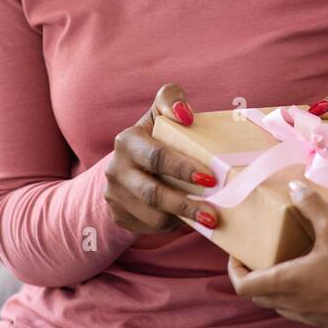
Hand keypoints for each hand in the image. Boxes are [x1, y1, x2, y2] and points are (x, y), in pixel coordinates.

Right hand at [102, 83, 221, 234]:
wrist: (128, 163)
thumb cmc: (155, 134)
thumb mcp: (159, 112)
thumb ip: (170, 99)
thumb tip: (185, 114)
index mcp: (127, 141)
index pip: (156, 157)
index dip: (184, 168)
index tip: (210, 179)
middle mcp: (115, 169)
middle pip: (153, 194)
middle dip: (185, 205)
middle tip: (213, 214)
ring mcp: (114, 195)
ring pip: (152, 216)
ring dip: (182, 220)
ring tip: (207, 219)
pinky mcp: (118, 215)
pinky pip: (149, 228)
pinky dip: (171, 226)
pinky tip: (187, 220)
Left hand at [227, 179, 327, 327]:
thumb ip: (313, 206)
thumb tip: (295, 187)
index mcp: (288, 282)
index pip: (243, 285)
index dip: (234, 269)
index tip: (239, 253)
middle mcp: (294, 305)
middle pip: (259, 296)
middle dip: (254, 276)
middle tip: (262, 255)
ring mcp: (312, 319)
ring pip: (282, 306)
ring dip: (277, 288)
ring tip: (290, 264)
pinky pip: (305, 313)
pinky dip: (302, 298)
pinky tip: (321, 281)